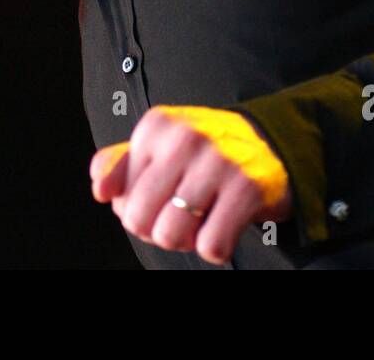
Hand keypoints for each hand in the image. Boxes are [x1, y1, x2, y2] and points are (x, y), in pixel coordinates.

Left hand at [89, 105, 293, 264]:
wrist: (272, 142)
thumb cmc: (206, 150)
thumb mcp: (161, 143)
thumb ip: (120, 163)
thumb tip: (100, 190)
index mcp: (156, 126)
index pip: (118, 195)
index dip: (136, 210)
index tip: (159, 199)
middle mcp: (184, 139)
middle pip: (139, 219)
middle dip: (156, 230)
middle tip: (179, 217)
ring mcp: (216, 162)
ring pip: (171, 235)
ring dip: (185, 242)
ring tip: (200, 222)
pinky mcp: (247, 188)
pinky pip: (212, 246)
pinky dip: (216, 248)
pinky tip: (224, 226)